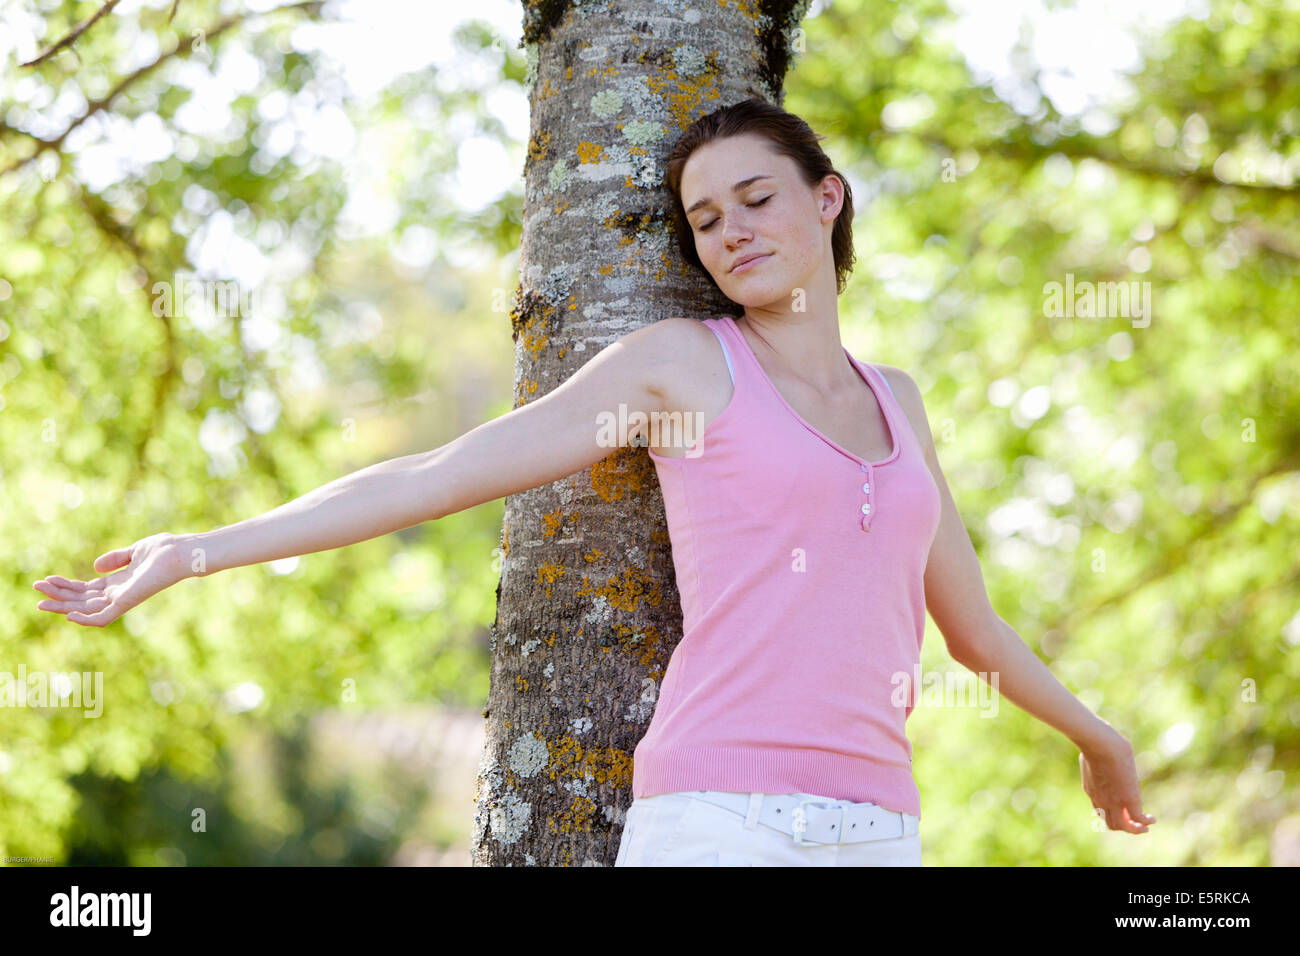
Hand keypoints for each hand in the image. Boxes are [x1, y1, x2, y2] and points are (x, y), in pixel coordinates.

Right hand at [32, 532, 188, 626]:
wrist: (180, 553)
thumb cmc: (163, 550)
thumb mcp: (134, 552)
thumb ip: (116, 559)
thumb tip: (95, 566)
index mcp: (118, 583)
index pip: (86, 589)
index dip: (66, 586)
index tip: (47, 580)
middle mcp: (118, 594)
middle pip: (81, 599)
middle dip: (58, 595)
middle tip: (36, 589)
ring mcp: (122, 599)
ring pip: (86, 609)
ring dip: (63, 605)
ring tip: (41, 601)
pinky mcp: (127, 603)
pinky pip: (103, 618)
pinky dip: (86, 619)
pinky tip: (69, 615)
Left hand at [1079, 730, 1156, 833]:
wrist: (1100, 744)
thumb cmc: (1095, 743)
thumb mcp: (1091, 753)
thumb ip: (1096, 757)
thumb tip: (1100, 751)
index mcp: (1090, 790)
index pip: (1100, 811)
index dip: (1110, 814)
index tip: (1121, 810)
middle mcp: (1101, 800)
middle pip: (1111, 824)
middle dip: (1124, 826)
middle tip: (1134, 824)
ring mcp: (1114, 801)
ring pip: (1124, 827)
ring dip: (1135, 829)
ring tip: (1145, 827)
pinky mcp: (1128, 799)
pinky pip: (1138, 819)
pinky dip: (1146, 822)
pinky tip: (1152, 819)